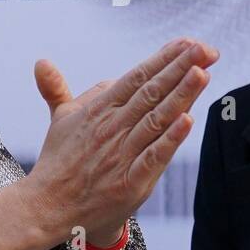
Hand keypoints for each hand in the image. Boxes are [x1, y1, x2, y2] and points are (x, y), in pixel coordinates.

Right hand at [24, 37, 219, 244]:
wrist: (46, 207)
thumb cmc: (59, 163)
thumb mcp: (59, 121)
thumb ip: (56, 90)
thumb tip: (42, 63)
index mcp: (97, 111)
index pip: (135, 79)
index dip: (163, 59)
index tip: (188, 43)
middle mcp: (110, 129)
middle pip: (150, 93)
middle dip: (180, 68)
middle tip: (206, 48)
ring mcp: (121, 155)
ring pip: (156, 120)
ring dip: (181, 95)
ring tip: (203, 72)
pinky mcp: (129, 182)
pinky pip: (153, 157)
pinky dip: (170, 139)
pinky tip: (187, 121)